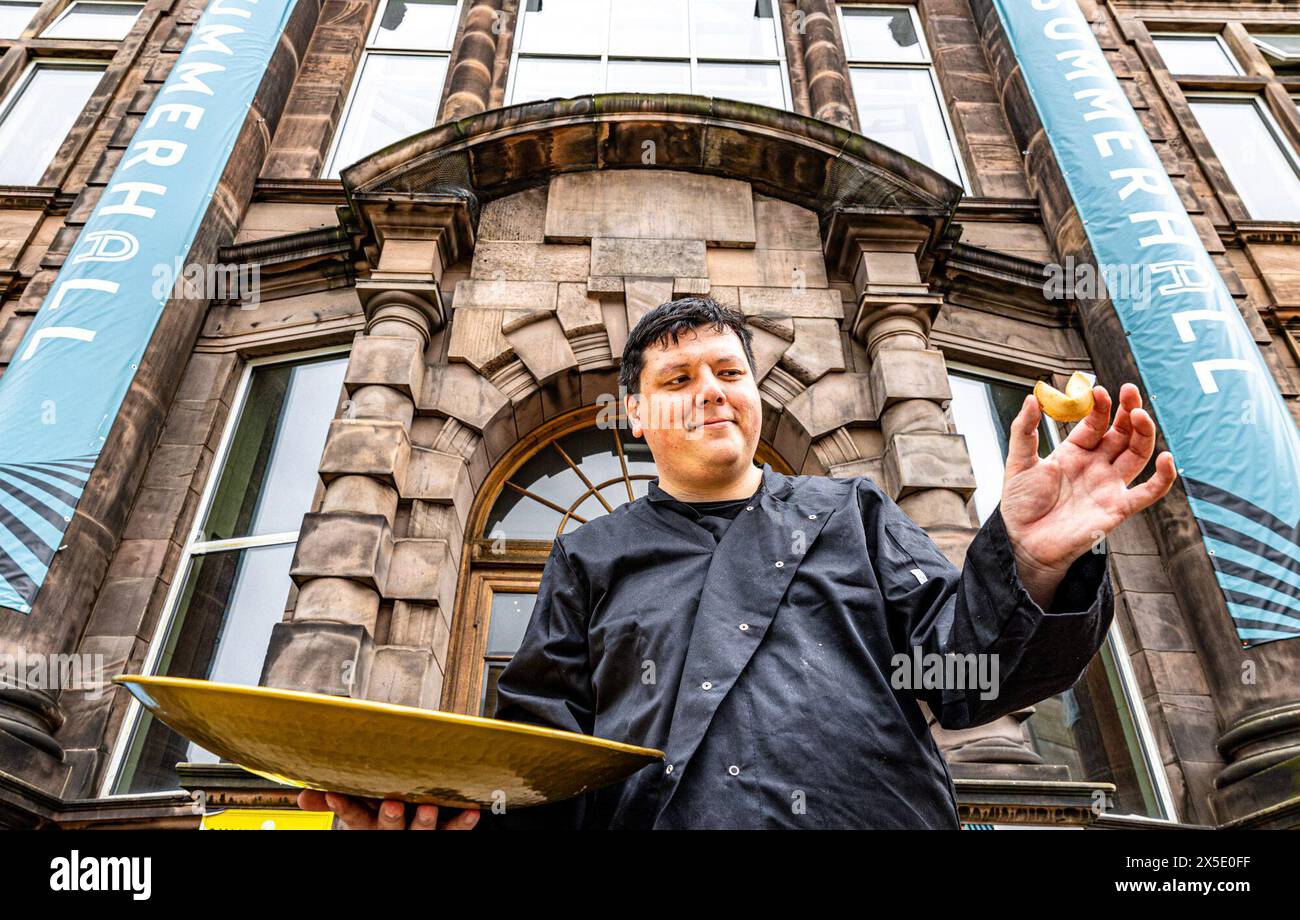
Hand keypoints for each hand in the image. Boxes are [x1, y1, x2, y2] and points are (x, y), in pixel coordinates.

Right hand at [297, 789, 480, 829]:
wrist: (408, 828)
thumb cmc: (379, 810)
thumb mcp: (357, 806)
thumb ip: (333, 799)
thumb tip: (302, 796)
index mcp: (368, 824)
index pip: (352, 817)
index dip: (343, 807)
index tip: (334, 795)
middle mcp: (392, 832)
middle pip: (388, 829)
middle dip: (390, 819)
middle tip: (393, 804)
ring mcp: (418, 834)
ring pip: (421, 833)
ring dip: (424, 821)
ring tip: (428, 807)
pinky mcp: (442, 833)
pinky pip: (453, 831)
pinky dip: (462, 822)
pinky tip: (472, 811)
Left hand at [1000, 382, 1177, 606]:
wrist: (1023, 542)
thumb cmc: (1020, 505)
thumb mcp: (1018, 462)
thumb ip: (1024, 430)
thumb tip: (1033, 397)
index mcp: (1074, 452)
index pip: (1096, 423)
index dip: (1100, 407)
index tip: (1098, 391)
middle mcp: (1096, 465)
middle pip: (1122, 433)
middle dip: (1129, 410)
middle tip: (1130, 391)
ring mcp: (1109, 485)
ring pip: (1138, 454)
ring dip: (1144, 433)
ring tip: (1140, 414)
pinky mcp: (1118, 508)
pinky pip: (1148, 492)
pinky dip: (1163, 477)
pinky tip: (1167, 458)